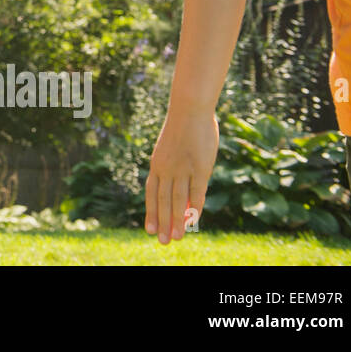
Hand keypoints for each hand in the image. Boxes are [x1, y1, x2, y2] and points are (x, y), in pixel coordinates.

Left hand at [145, 110, 219, 243]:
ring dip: (176, 221)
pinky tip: (193, 221)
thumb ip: (171, 166)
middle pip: (163, 201)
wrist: (189, 109)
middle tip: (163, 242)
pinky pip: (197, 192)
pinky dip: (194, 207)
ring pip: (178, 201)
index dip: (151, 212)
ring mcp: (182, 169)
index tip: (150, 229)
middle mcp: (166, 169)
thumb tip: (175, 181)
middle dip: (162, 223)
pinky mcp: (199, 167)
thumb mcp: (170, 149)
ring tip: (175, 238)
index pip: (151, 194)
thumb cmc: (182, 127)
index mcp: (156, 164)